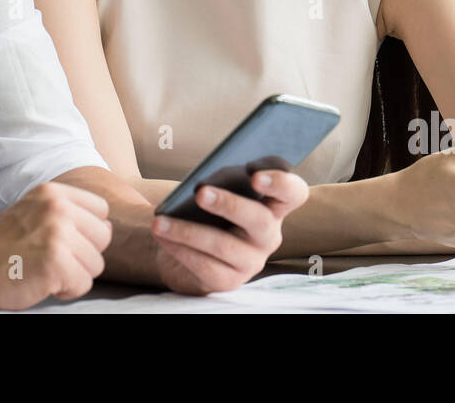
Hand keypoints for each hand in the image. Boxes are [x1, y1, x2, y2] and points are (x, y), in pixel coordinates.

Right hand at [0, 181, 112, 310]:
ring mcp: (57, 234)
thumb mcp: (32, 211)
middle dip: (83, 255)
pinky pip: (84, 283)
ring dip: (74, 274)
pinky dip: (66, 290)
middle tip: (52, 260)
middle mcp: (58, 208)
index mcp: (53, 192)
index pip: (101, 211)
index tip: (63, 243)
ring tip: (45, 271)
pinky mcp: (56, 262)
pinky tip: (43, 283)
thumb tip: (105, 226)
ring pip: (96, 264)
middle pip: (103, 237)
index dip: (87, 232)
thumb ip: (65, 212)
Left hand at [150, 170, 309, 294]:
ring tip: (160, 221)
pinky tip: (162, 236)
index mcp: (273, 205)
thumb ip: (220, 179)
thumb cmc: (206, 207)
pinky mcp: (229, 281)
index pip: (293, 192)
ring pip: (224, 245)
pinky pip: (205, 266)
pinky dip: (180, 249)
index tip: (253, 172)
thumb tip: (205, 181)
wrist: (183, 242)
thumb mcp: (216, 186)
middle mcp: (269, 235)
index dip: (280, 182)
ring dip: (188, 231)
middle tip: (200, 192)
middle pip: (259, 219)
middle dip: (229, 204)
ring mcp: (251, 261)